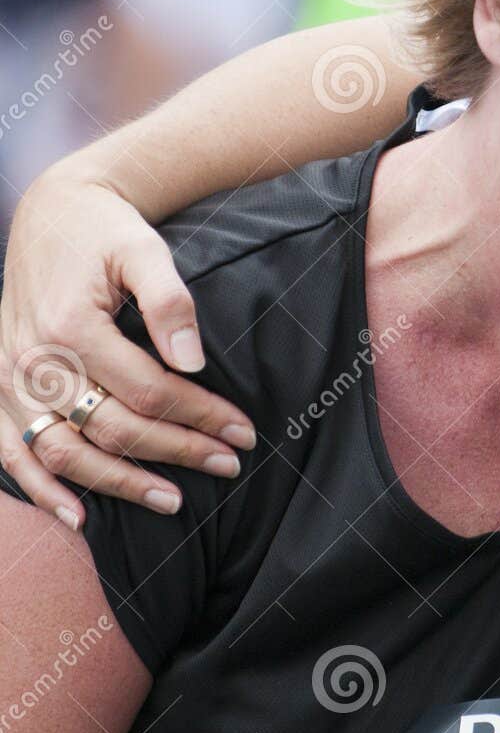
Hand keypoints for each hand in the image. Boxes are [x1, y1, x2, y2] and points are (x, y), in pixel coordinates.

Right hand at [0, 176, 254, 528]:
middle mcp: (34, 359)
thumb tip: (193, 363)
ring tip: (172, 502)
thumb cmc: (105, 231)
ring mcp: (9, 378)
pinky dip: (40, 489)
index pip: (150, 392)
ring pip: (63, 452)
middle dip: (176, 452)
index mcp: (72, 326)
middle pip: (113, 427)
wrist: (51, 213)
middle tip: (228, 464)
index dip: (200, 416)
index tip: (244, 432)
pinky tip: (77, 518)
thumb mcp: (144, 250)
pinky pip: (9, 450)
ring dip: (118, 483)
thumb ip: (170, 302)